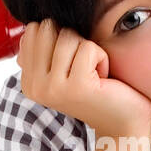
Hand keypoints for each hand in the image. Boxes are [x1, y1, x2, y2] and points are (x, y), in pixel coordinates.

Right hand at [16, 18, 150, 136]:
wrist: (122, 123)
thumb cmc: (97, 90)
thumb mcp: (63, 69)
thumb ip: (44, 49)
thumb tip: (32, 26)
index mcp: (28, 81)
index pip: (33, 30)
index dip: (58, 37)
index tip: (70, 64)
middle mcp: (36, 87)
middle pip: (49, 29)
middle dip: (73, 41)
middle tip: (83, 67)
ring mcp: (54, 87)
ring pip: (68, 36)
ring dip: (88, 50)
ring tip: (93, 74)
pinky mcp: (77, 86)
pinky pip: (88, 47)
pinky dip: (102, 58)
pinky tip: (102, 80)